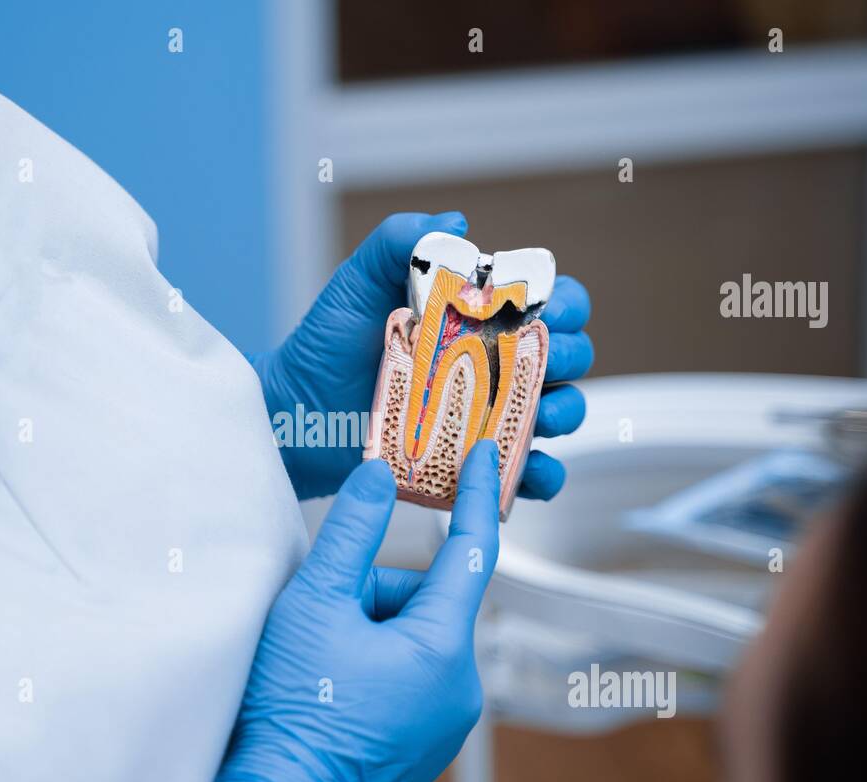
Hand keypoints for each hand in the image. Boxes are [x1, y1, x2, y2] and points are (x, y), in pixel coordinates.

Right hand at [183, 441, 501, 781]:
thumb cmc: (294, 711)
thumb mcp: (316, 602)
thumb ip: (352, 530)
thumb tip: (380, 475)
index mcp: (443, 648)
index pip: (471, 552)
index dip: (475, 497)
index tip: (485, 456)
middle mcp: (460, 687)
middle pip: (423, 602)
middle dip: (372, 595)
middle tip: (323, 622)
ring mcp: (445, 723)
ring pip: (412, 640)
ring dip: (368, 633)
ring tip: (320, 667)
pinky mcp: (425, 745)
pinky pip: (409, 679)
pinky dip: (373, 669)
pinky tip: (332, 691)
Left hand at [251, 212, 593, 498]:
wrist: (295, 411)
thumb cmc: (327, 345)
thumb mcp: (358, 283)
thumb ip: (398, 241)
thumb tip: (455, 221)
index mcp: (478, 317)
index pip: (545, 303)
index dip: (562, 304)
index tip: (548, 310)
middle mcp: (493, 365)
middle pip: (565, 356)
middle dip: (571, 355)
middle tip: (547, 358)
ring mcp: (487, 416)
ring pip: (559, 413)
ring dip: (565, 411)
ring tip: (539, 414)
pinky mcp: (472, 464)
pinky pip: (525, 475)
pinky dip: (540, 475)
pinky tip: (521, 467)